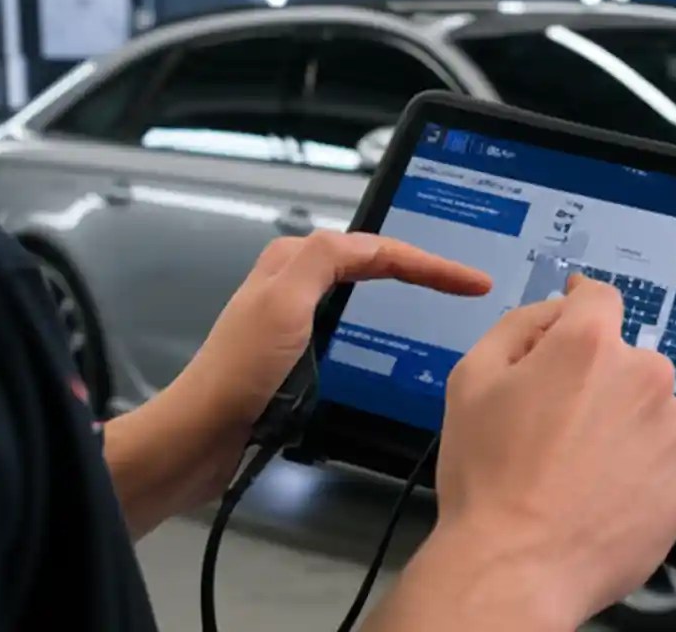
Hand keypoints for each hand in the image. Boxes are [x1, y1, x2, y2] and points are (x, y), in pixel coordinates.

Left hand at [179, 230, 491, 429]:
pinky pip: (352, 320)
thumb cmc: (244, 372)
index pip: (377, 249)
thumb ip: (323, 261)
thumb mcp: (285, 304)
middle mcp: (294, 281)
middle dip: (422, 268)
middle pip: (372, 263)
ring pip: (363, 289)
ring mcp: (295, 316)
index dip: (430, 263)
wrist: (202, 434)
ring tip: (444, 304)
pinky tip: (395, 341)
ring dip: (404, 290)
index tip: (473, 283)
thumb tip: (368, 241)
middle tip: (467, 287)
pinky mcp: (297, 350)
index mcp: (294, 262)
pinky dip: (382, 320)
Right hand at [392, 276, 675, 629]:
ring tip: (590, 472)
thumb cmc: (486, 475)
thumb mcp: (472, 379)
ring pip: (657, 411)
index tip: (573, 321)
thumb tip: (557, 309)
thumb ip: (519, 326)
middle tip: (562, 432)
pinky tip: (615, 496)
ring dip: (632, 427)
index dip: (580, 307)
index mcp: (590, 344)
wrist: (518, 567)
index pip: (600, 299)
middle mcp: (647, 374)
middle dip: (601, 384)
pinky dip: (653, 470)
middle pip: (628, 362)